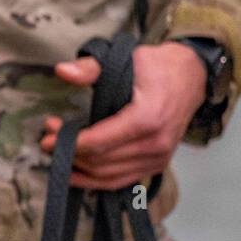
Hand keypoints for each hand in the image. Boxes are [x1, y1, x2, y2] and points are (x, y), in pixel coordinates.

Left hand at [38, 41, 206, 190]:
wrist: (192, 76)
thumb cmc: (158, 67)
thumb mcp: (125, 59)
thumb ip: (91, 68)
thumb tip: (62, 71)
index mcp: (147, 119)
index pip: (99, 143)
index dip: (69, 143)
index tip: (49, 136)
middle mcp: (155, 144)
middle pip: (100, 162)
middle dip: (70, 154)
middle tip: (48, 140)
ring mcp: (158, 158)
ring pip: (108, 176)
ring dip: (79, 168)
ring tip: (58, 153)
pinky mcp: (157, 164)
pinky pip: (121, 181)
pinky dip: (95, 180)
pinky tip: (75, 172)